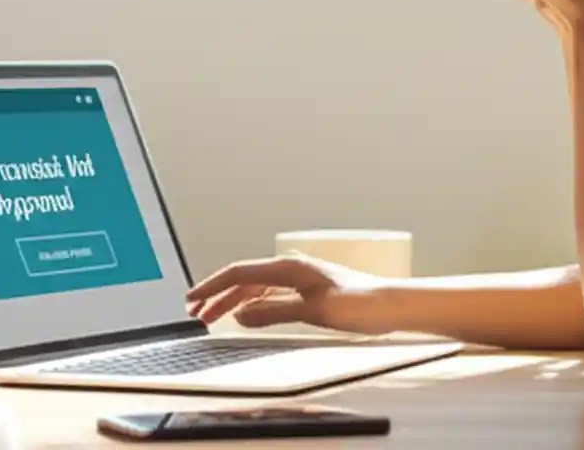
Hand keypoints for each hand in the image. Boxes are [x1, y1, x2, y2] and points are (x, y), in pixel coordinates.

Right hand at [185, 253, 392, 334]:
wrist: (392, 305)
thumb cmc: (360, 304)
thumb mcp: (313, 310)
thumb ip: (274, 312)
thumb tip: (239, 315)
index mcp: (290, 267)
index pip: (239, 272)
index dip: (212, 286)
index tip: (191, 300)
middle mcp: (293, 269)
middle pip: (244, 279)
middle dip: (217, 295)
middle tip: (194, 312)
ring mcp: (300, 279)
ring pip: (256, 288)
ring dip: (233, 300)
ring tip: (212, 317)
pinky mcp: (309, 291)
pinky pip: (271, 295)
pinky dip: (253, 304)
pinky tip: (247, 315)